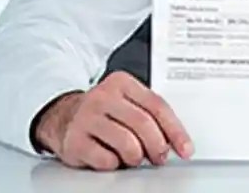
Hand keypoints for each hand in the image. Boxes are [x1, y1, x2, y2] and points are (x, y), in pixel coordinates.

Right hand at [34, 72, 194, 170]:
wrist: (62, 116)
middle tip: (160, 157)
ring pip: (127, 144)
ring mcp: (87, 118)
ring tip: (133, 157)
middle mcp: (103, 97)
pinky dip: (114, 164)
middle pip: (143, 124)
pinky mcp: (75, 140)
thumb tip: (175, 141)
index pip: (157, 105)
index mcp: (121, 83)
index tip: (185, 148)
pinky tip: (110, 156)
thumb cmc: (103, 111)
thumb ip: (149, 114)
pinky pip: (107, 160)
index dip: (175, 130)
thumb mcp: (126, 102)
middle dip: (158, 146)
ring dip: (136, 157)